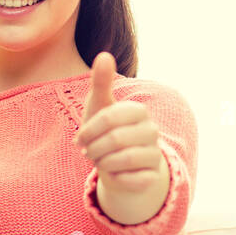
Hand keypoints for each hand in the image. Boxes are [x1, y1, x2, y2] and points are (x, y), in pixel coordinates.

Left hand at [74, 51, 165, 197]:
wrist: (118, 164)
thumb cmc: (105, 131)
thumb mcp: (99, 106)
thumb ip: (101, 82)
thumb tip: (104, 55)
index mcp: (138, 111)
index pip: (107, 118)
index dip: (88, 131)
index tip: (80, 139)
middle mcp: (152, 130)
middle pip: (114, 140)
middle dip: (94, 149)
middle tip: (89, 153)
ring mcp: (155, 153)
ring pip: (123, 160)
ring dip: (103, 164)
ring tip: (100, 162)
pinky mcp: (153, 175)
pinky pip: (131, 180)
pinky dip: (116, 178)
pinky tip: (114, 174)